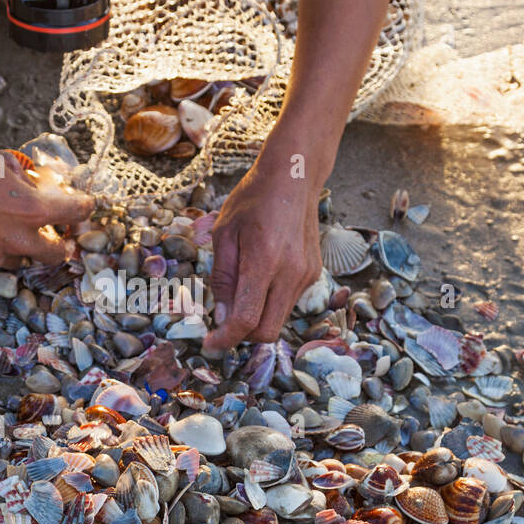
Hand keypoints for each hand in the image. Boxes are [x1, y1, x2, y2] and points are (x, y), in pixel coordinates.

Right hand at [0, 142, 93, 275]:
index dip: (85, 207)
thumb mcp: (4, 163)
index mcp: (33, 210)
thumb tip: (37, 185)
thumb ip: (26, 179)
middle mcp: (19, 239)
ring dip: (19, 246)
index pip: (75, 213)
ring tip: (3, 228)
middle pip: (57, 254)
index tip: (86, 206)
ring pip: (20, 258)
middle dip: (60, 244)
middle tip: (56, 235)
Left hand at [203, 149, 322, 348]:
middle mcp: (291, 273)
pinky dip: (269, 304)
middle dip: (241, 336)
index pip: (247, 319)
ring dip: (256, 320)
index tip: (210, 345)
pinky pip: (287, 303)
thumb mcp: (224, 234)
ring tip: (239, 293)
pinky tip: (259, 279)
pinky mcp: (313, 274)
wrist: (294, 178)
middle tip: (221, 324)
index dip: (226, 339)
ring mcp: (307, 275)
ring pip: (278, 320)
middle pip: (266, 331)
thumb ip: (222, 278)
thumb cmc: (253, 200)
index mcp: (265, 260)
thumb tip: (222, 318)